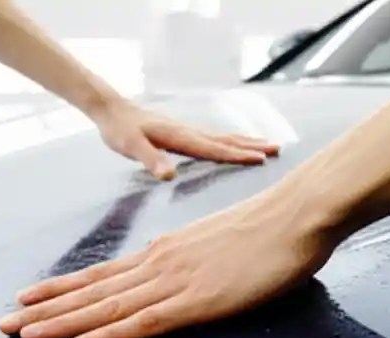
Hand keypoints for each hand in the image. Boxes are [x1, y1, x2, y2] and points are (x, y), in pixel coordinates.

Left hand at [0, 192, 333, 337]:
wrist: (298, 214)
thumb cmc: (269, 230)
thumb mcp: (218, 244)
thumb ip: (192, 259)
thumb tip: (177, 265)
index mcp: (164, 253)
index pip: (101, 275)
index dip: (60, 290)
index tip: (28, 299)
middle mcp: (158, 265)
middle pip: (90, 292)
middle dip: (44, 310)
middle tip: (4, 324)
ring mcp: (174, 283)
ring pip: (105, 308)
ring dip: (60, 323)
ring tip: (23, 335)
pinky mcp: (196, 301)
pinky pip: (142, 322)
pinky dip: (107, 335)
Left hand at [91, 99, 279, 180]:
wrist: (111, 109)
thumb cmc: (120, 130)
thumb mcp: (131, 147)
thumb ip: (150, 160)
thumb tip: (169, 176)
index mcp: (180, 137)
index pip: (214, 149)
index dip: (237, 154)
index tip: (260, 158)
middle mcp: (189, 131)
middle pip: (226, 140)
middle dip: (252, 145)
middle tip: (277, 148)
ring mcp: (187, 130)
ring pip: (223, 137)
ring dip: (246, 141)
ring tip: (267, 143)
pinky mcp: (182, 132)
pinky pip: (214, 137)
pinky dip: (230, 140)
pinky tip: (235, 143)